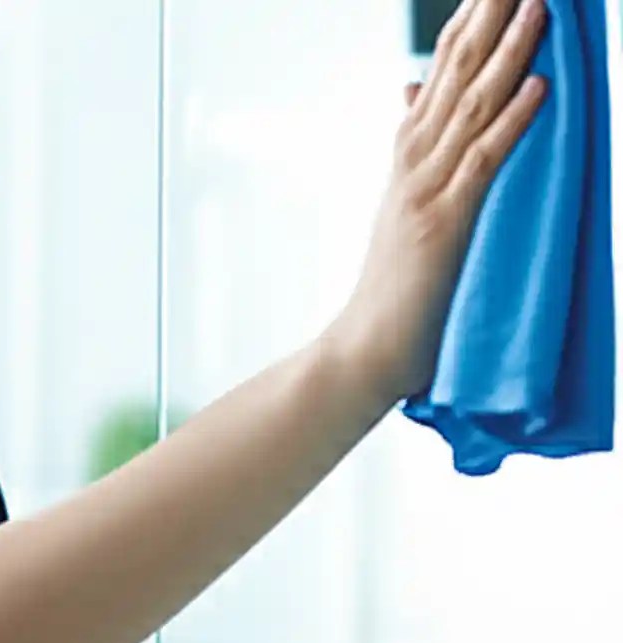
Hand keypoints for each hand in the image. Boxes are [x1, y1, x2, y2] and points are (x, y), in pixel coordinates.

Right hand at [326, 0, 548, 404]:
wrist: (362, 349)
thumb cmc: (389, 289)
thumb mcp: (402, 206)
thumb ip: (412, 146)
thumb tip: (411, 87)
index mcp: (407, 161)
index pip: (439, 79)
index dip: (463, 29)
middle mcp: (413, 166)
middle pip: (454, 78)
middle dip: (484, 21)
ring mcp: (426, 193)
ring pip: (471, 109)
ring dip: (506, 54)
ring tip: (535, 5)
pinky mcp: (445, 225)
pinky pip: (484, 164)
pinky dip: (511, 123)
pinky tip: (538, 86)